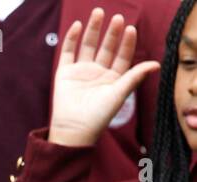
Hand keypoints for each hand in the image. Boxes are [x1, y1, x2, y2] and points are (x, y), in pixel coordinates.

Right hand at [48, 8, 158, 147]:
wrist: (74, 129)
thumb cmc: (98, 116)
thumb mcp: (120, 94)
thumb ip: (134, 76)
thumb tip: (156, 64)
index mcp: (113, 78)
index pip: (122, 55)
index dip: (127, 43)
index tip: (131, 29)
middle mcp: (98, 72)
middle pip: (106, 47)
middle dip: (112, 32)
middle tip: (117, 18)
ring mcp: (81, 71)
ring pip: (88, 45)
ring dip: (93, 29)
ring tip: (98, 13)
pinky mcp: (64, 73)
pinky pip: (68, 52)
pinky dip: (72, 39)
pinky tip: (78, 26)